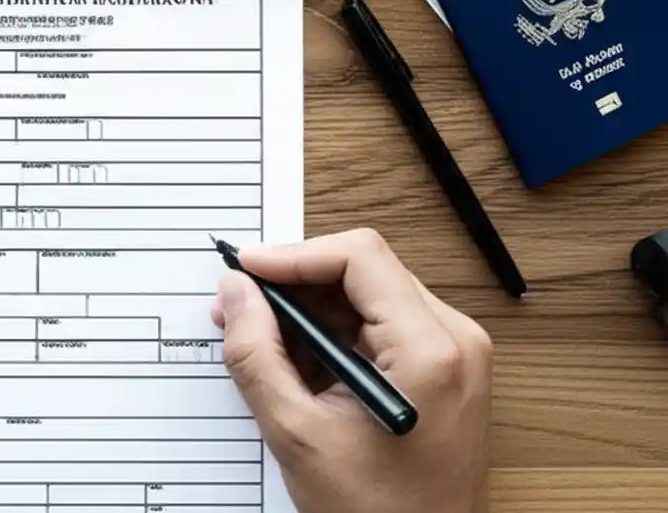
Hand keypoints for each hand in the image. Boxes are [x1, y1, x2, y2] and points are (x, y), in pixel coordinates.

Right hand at [212, 229, 490, 512]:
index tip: (247, 269)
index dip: (293, 255)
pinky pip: (381, 328)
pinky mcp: (441, 371)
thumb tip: (236, 295)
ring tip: (260, 338)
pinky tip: (294, 362)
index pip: (359, 258)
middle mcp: (454, 341)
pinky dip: (333, 335)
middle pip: (364, 273)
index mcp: (430, 350)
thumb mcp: (298, 433)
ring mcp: (453, 356)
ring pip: (368, 298)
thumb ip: (258, 355)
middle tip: (241, 304)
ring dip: (310, 310)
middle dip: (295, 283)